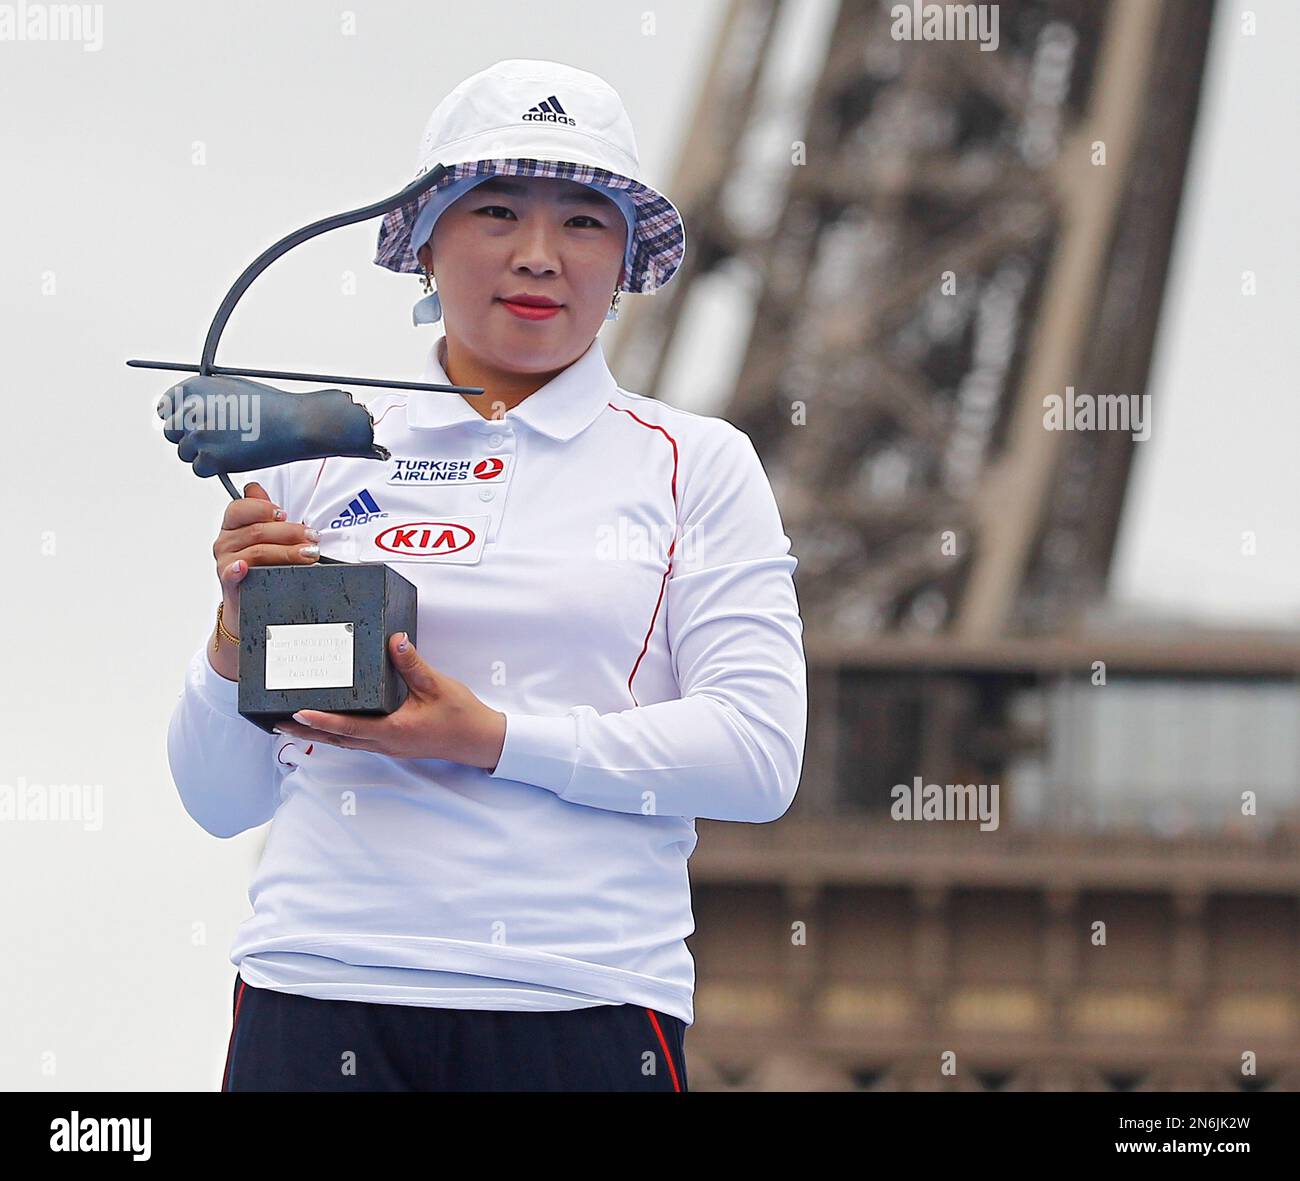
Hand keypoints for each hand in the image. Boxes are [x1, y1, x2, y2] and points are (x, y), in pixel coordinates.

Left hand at [158, 375, 389, 476]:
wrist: (296, 423)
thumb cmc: (271, 407)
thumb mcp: (231, 388)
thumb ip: (204, 398)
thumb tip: (187, 412)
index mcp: (194, 387)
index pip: (166, 406)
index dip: (179, 418)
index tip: (191, 426)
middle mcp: (192, 409)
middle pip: (171, 432)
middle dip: (189, 437)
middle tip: (215, 441)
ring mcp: (200, 434)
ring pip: (184, 453)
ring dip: (203, 454)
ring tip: (232, 447)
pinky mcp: (210, 458)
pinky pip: (199, 469)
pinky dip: (215, 469)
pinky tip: (235, 457)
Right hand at [214, 481, 319, 636]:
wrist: (248, 602)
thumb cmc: (260, 566)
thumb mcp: (262, 537)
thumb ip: (262, 512)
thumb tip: (254, 488)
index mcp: (233, 525)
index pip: (241, 508)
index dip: (264, 508)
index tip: (285, 514)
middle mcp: (226, 541)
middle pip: (258, 530)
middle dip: (290, 533)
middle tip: (312, 538)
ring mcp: (226, 561)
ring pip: (258, 550)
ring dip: (287, 552)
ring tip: (309, 555)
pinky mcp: (228, 582)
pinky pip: (232, 572)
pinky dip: (238, 569)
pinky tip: (246, 568)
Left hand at [274, 633, 507, 769]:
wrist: (479, 740)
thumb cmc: (460, 715)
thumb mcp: (438, 686)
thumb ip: (413, 664)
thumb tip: (396, 640)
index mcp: (394, 730)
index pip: (350, 727)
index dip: (322, 722)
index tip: (298, 713)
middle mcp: (385, 742)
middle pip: (338, 740)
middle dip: (307, 732)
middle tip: (277, 722)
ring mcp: (389, 746)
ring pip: (346, 742)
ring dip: (319, 734)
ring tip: (294, 722)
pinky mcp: (393, 743)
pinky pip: (358, 740)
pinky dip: (338, 733)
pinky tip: (331, 724)